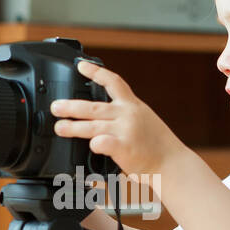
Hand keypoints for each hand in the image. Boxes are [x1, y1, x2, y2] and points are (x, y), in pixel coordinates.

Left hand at [49, 60, 187, 180]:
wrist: (173, 163)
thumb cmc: (157, 145)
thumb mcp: (144, 120)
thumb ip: (124, 114)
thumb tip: (102, 114)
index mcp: (132, 105)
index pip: (113, 82)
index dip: (95, 72)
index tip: (80, 65)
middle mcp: (128, 115)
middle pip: (94, 106)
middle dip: (71, 106)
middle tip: (56, 107)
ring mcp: (126, 131)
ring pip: (93, 126)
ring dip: (73, 126)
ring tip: (59, 127)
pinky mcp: (126, 148)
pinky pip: (106, 143)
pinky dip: (96, 143)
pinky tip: (90, 145)